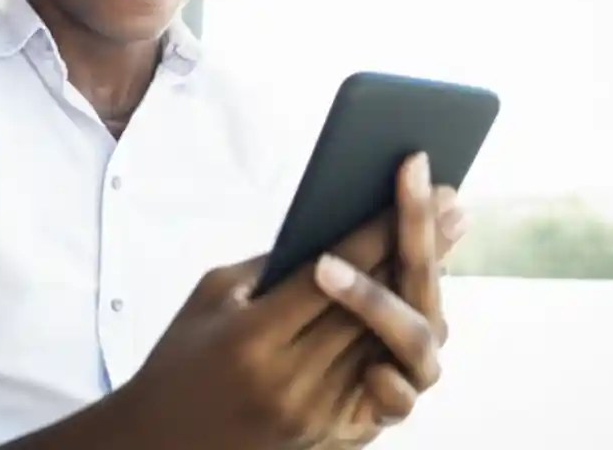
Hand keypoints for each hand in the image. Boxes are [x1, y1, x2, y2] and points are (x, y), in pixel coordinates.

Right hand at [127, 171, 462, 449]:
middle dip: (414, 247)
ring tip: (448, 241)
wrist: (162, 445)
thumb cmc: (181, 358)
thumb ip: (274, 265)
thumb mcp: (211, 298)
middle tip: (451, 203)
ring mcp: (314, 413)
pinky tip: (425, 300)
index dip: (375, 229)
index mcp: (251, 339)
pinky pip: (382, 378)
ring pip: (383, 340)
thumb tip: (339, 233)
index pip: (331, 272)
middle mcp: (289, 380)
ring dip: (422, 286)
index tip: (411, 188)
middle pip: (369, 303)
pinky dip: (403, 336)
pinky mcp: (329, 434)